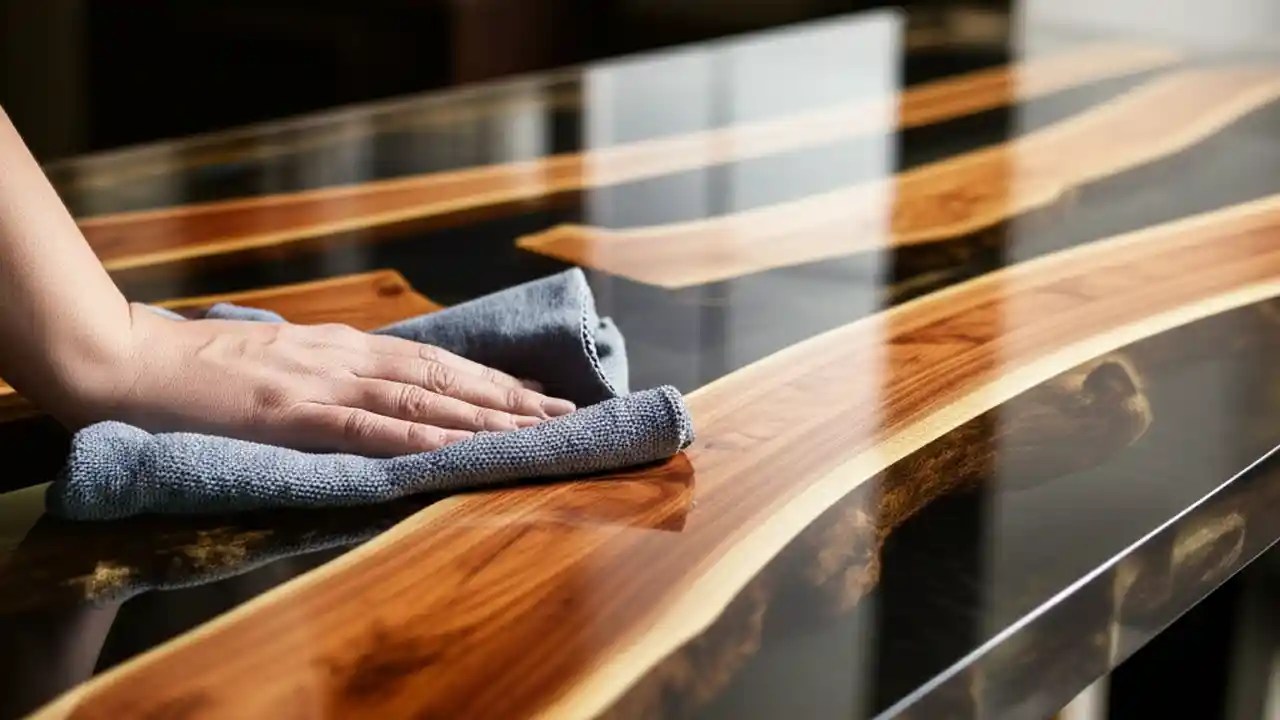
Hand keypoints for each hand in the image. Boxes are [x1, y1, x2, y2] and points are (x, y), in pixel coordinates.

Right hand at [62, 304, 576, 455]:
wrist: (122, 357)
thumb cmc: (194, 366)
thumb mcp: (275, 360)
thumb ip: (325, 372)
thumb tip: (371, 389)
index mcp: (339, 347)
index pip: (432, 363)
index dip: (489, 380)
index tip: (537, 393)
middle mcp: (342, 357)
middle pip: (442, 377)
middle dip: (508, 397)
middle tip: (565, 413)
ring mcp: (318, 383)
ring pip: (419, 399)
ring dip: (482, 417)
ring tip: (535, 431)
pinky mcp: (289, 413)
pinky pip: (364, 427)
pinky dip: (417, 437)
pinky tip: (456, 447)